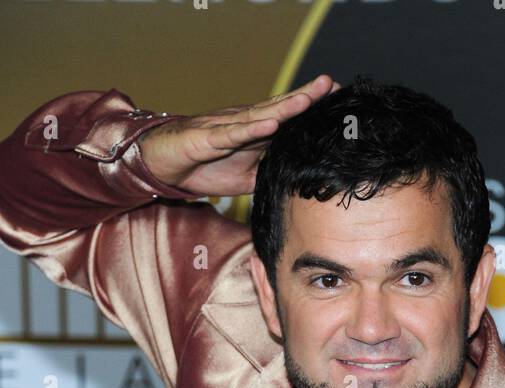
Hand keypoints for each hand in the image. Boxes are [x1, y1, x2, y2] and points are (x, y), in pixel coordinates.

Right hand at [137, 74, 340, 196]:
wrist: (166, 166)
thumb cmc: (205, 167)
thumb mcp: (246, 178)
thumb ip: (270, 175)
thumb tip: (297, 184)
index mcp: (256, 134)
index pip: (289, 120)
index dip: (311, 111)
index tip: (339, 103)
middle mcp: (245, 124)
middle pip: (280, 109)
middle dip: (306, 98)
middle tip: (332, 85)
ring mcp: (227, 128)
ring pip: (260, 116)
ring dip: (285, 108)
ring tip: (308, 99)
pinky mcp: (209, 138)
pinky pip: (233, 134)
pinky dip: (252, 129)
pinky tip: (270, 124)